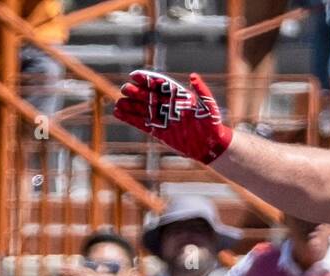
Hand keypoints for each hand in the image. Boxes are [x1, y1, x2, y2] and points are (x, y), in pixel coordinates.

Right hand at [113, 70, 232, 163]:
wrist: (210, 146)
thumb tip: (193, 76)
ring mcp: (162, 118)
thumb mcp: (209, 107)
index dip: (147, 79)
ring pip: (142, 110)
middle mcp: (168, 105)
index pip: (159, 84)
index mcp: (177, 96)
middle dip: (136, 92)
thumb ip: (202, 91)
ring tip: (117, 103)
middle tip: (124, 89)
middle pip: (148, 96)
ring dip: (130, 106)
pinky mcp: (158, 131)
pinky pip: (141, 124)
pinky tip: (118, 114)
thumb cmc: (212, 125)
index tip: (135, 76)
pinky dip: (130, 119)